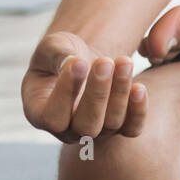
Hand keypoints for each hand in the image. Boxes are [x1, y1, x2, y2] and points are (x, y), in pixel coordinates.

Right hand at [21, 31, 146, 142]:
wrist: (84, 60)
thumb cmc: (60, 54)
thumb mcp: (52, 47)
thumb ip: (57, 54)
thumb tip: (74, 62)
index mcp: (40, 113)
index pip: (52, 117)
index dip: (65, 92)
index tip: (78, 61)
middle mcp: (67, 130)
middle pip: (86, 126)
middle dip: (98, 93)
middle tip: (105, 61)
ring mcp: (95, 132)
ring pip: (111, 124)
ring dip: (120, 92)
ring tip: (125, 61)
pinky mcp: (120, 127)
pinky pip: (132, 128)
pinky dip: (138, 110)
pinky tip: (139, 87)